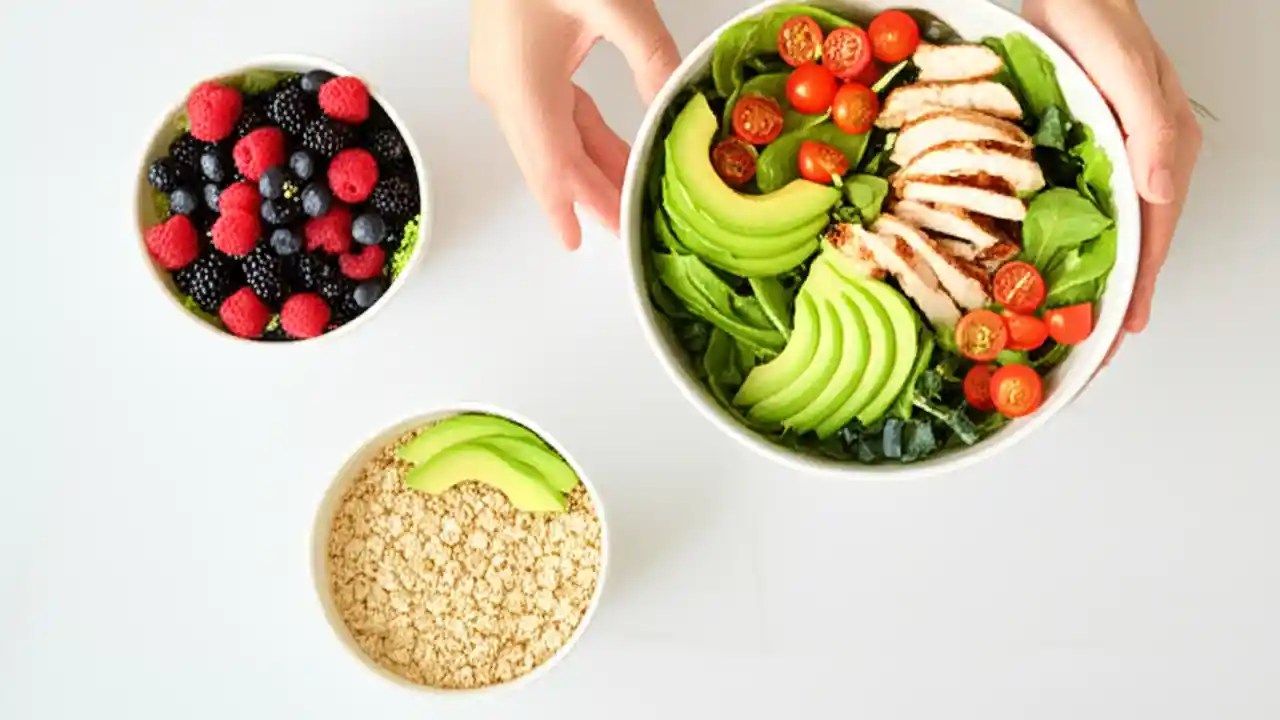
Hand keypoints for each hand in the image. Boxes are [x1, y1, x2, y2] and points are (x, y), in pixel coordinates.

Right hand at [471, 0, 680, 249]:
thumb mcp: (617, 4)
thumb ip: (651, 60)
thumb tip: (677, 105)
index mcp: (519, 82)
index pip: (549, 164)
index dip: (569, 206)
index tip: (579, 242)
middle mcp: (502, 85)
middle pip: (548, 158)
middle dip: (587, 195)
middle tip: (621, 227)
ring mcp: (503, 72)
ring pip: (549, 136)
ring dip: (586, 166)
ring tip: (623, 196)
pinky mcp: (514, 57)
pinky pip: (548, 111)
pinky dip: (579, 135)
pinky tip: (607, 150)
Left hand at [1024, 0, 1201, 340]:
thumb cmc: (1098, 18)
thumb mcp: (1127, 69)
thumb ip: (1150, 128)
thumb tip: (1159, 191)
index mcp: (1164, 149)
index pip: (1154, 235)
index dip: (1137, 287)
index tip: (1118, 333)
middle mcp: (1143, 160)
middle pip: (1134, 243)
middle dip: (1115, 297)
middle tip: (1089, 348)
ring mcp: (1113, 156)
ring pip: (1107, 230)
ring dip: (1091, 276)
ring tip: (1068, 322)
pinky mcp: (1082, 149)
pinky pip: (1080, 205)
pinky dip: (1067, 240)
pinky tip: (1046, 263)